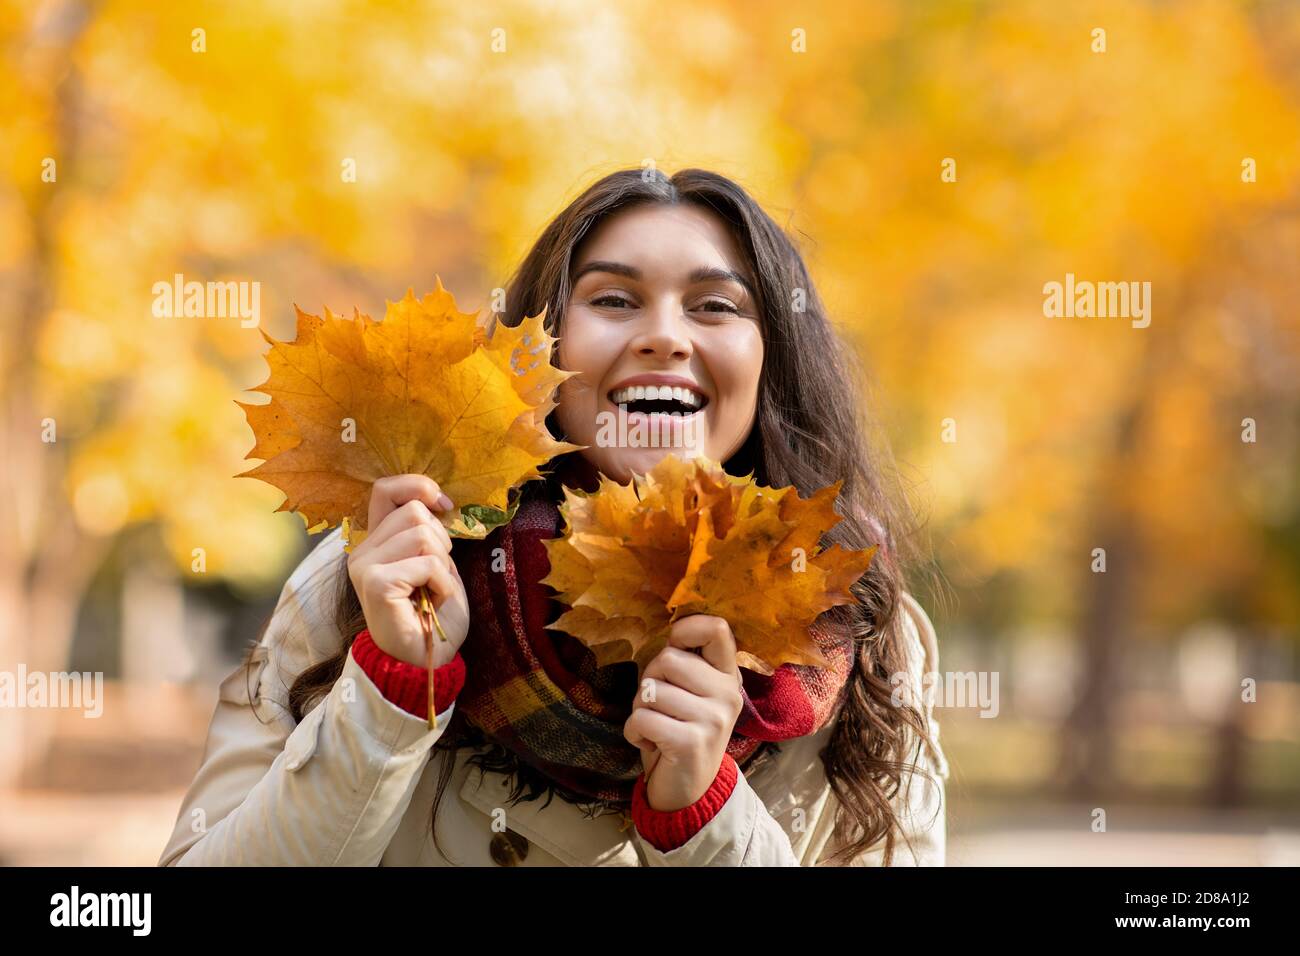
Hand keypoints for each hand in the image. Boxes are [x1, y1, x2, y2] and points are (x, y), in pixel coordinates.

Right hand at [347, 475, 468, 668]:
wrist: (426, 661)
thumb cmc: (433, 615)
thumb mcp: (435, 562)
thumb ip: (427, 532)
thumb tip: (438, 500)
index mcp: (376, 541)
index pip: (386, 490)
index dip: (419, 487)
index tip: (444, 506)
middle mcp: (363, 551)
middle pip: (414, 511)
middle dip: (441, 541)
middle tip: (435, 576)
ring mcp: (365, 567)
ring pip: (423, 534)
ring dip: (442, 565)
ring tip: (433, 590)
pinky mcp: (376, 583)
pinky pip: (428, 563)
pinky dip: (443, 584)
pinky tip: (433, 602)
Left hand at [623, 614, 744, 811]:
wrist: (689, 790)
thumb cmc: (681, 730)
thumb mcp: (692, 692)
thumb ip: (686, 662)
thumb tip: (672, 629)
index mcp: (727, 675)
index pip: (716, 629)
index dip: (685, 629)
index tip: (674, 645)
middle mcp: (727, 694)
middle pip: (668, 658)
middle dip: (649, 680)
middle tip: (658, 705)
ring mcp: (712, 719)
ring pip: (650, 690)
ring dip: (639, 709)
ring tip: (656, 726)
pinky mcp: (691, 742)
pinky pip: (643, 718)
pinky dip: (634, 731)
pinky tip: (648, 742)